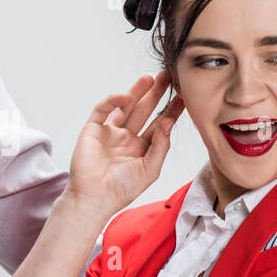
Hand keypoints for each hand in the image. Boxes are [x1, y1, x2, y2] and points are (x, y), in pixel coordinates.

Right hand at [66, 71, 184, 217]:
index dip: (170, 111)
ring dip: (138, 91)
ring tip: (152, 78)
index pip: (158, 124)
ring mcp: (109, 132)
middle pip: (144, 111)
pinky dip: (114, 101)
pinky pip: (103, 109)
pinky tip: (127, 97)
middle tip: (169, 77)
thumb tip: (167, 123)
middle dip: (156, 94)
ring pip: (126, 106)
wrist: (94, 198)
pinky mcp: (92, 129)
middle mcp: (126, 138)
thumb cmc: (121, 190)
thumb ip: (161, 147)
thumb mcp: (150, 170)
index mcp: (141, 149)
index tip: (184, 98)